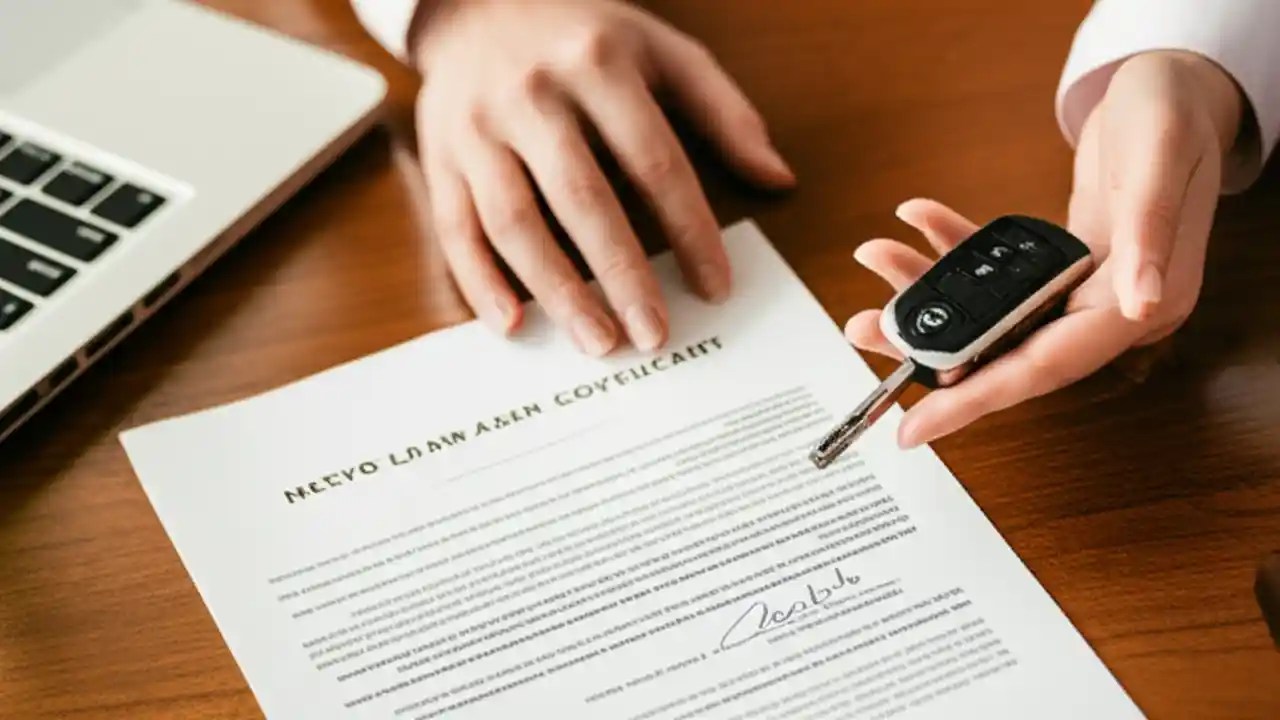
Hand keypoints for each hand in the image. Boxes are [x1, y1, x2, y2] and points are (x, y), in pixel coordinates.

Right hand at [414, 0, 794, 354]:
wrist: (474, 0)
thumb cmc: (579, 36)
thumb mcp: (659, 50)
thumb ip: (722, 110)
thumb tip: (777, 177)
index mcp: (598, 65)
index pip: (654, 160)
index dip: (689, 229)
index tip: (715, 287)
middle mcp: (533, 95)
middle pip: (582, 198)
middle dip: (621, 275)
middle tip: (654, 335)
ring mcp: (478, 128)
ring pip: (514, 221)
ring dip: (556, 290)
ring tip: (597, 341)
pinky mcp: (440, 156)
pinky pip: (456, 228)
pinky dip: (480, 281)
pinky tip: (512, 323)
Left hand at [845, 51, 1243, 447]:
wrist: (1177, 82)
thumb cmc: (1175, 112)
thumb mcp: (1164, 161)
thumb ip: (1151, 236)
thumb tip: (1140, 306)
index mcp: (1143, 301)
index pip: (1047, 367)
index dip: (976, 399)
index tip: (915, 428)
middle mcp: (1113, 304)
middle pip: (1007, 349)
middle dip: (930, 346)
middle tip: (865, 328)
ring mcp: (1087, 286)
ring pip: (994, 314)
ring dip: (931, 289)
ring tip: (876, 255)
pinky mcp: (1065, 262)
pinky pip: (999, 272)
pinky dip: (955, 247)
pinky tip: (917, 219)